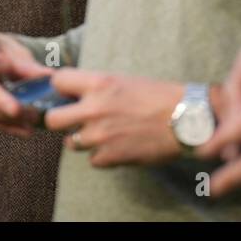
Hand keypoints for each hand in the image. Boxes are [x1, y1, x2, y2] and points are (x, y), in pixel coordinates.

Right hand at [0, 27, 50, 137]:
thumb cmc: (4, 54)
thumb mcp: (15, 53)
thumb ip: (27, 65)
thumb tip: (46, 77)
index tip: (13, 71)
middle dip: (0, 100)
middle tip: (23, 111)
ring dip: (5, 117)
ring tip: (30, 122)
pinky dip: (1, 126)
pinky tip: (21, 129)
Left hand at [44, 70, 186, 167]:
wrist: (187, 119)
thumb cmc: (160, 96)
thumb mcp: (125, 80)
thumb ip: (98, 87)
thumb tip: (77, 94)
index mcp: (99, 83)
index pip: (58, 81)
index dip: (61, 89)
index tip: (68, 94)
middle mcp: (94, 108)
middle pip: (52, 119)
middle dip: (61, 120)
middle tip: (74, 120)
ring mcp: (100, 135)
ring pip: (71, 143)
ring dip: (84, 140)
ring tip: (104, 134)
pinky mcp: (111, 156)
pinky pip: (93, 160)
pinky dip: (103, 156)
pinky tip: (118, 146)